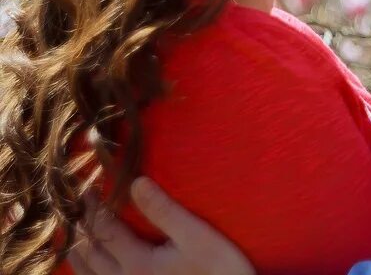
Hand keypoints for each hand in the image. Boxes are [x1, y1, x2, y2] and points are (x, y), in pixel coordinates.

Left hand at [68, 178, 253, 274]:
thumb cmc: (219, 269)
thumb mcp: (197, 236)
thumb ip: (164, 211)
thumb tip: (136, 182)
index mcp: (136, 263)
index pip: (104, 230)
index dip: (93, 208)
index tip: (89, 189)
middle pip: (89, 253)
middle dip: (80, 228)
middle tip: (75, 207)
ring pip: (87, 273)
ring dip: (77, 251)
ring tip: (73, 233)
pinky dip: (87, 271)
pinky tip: (90, 264)